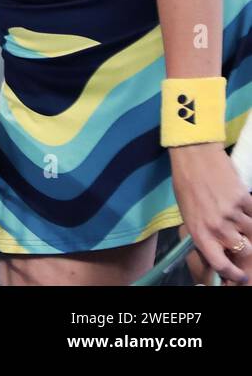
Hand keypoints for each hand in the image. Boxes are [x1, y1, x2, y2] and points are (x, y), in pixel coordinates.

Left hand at [170, 141, 251, 284]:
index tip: (239, 276)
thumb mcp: (188, 212)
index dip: (233, 274)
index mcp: (199, 232)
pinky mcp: (244, 200)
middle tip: (242, 244)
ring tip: (238, 218)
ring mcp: (233, 214)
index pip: (221, 264)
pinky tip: (243, 206)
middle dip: (245, 250)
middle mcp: (217, 227)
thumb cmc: (186, 184)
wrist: (194, 156)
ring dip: (249, 229)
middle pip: (244, 252)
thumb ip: (204, 232)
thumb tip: (219, 248)